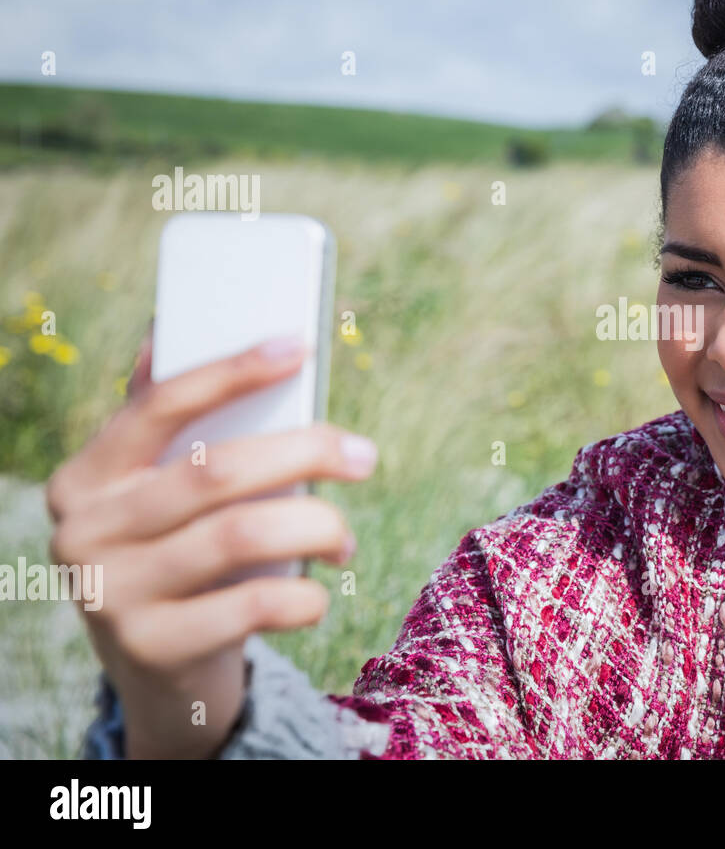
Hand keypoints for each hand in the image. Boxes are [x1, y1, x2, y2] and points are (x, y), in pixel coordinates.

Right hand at [46, 324, 376, 757]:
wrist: (160, 674)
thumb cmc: (177, 556)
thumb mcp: (162, 495)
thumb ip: (171, 429)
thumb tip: (169, 326)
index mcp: (87, 477)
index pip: (160, 405)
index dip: (232, 370)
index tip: (300, 346)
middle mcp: (84, 532)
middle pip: (216, 471)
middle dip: (305, 452)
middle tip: (363, 455)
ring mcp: (112, 593)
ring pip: (242, 535)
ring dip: (318, 527)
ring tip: (345, 538)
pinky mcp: (153, 647)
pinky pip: (257, 604)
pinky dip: (307, 595)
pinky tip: (319, 592)